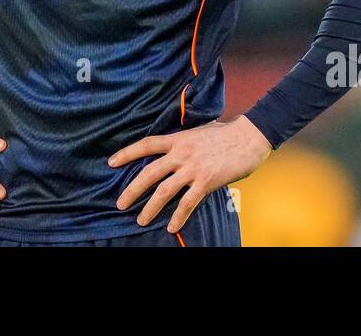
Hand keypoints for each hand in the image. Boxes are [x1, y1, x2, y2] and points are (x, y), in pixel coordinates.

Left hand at [109, 116, 271, 233]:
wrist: (248, 137)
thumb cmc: (225, 134)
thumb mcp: (198, 132)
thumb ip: (183, 142)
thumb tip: (173, 149)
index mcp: (178, 139)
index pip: (146, 145)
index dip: (127, 153)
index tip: (111, 162)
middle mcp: (181, 154)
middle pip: (149, 172)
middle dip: (132, 189)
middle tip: (120, 203)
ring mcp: (193, 168)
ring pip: (165, 190)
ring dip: (150, 207)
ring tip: (141, 220)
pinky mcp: (207, 181)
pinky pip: (188, 202)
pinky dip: (179, 216)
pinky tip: (172, 227)